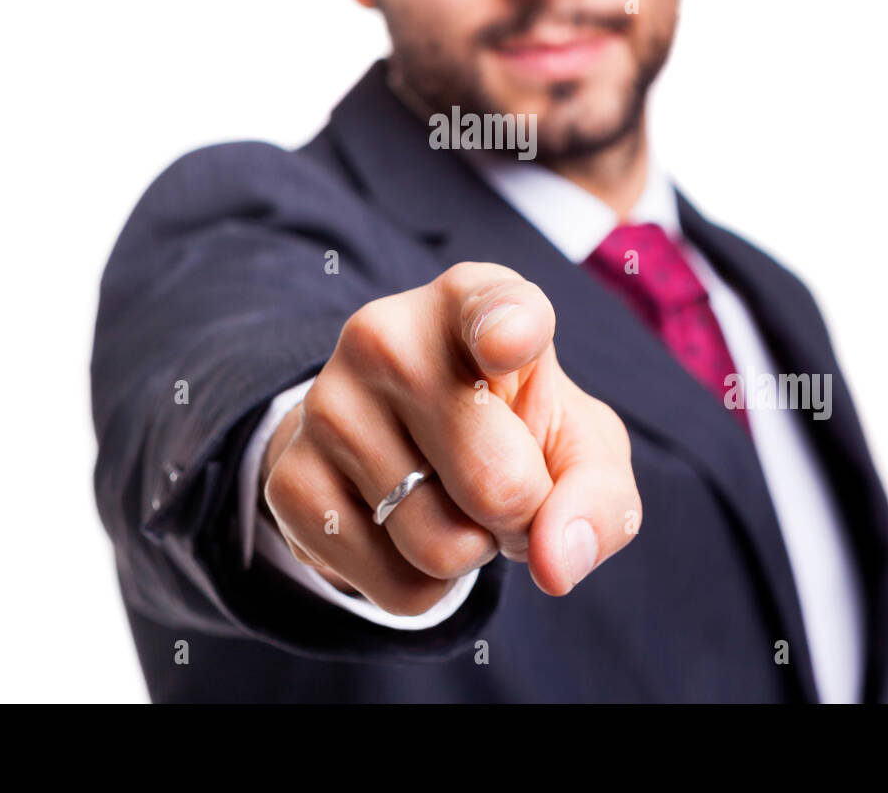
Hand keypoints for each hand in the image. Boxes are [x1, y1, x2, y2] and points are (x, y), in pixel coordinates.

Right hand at [259, 262, 641, 615]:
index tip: (507, 343)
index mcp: (471, 301)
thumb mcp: (580, 447)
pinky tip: (408, 529)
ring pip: (443, 546)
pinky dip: (425, 586)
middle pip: (497, 483)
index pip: (494, 308)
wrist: (408, 444)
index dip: (508, 330)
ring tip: (453, 498)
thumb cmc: (515, 431)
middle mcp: (387, 335)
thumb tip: (556, 562)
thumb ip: (597, 495)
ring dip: (472, 552)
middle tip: (507, 488)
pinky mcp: (289, 479)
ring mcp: (327, 404)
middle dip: (524, 518)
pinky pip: (395, 586)